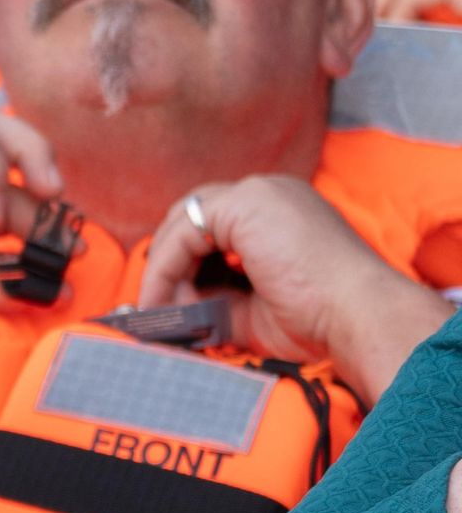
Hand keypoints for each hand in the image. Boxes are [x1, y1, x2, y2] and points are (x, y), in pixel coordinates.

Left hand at [139, 174, 451, 403]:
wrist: (357, 315)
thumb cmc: (316, 319)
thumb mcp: (250, 308)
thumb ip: (211, 298)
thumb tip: (168, 308)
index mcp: (278, 212)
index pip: (210, 226)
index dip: (182, 264)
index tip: (167, 304)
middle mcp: (268, 193)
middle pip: (191, 217)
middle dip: (168, 262)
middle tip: (156, 305)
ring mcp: (259, 192)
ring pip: (183, 223)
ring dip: (163, 270)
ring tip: (161, 312)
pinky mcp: (247, 202)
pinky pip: (183, 234)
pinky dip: (164, 269)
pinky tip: (161, 301)